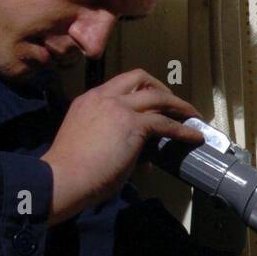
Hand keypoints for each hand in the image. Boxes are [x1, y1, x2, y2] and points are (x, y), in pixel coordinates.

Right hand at [40, 69, 204, 224]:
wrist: (62, 178)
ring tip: (192, 115)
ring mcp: (118, 108)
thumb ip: (110, 139)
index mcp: (89, 100)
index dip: (139, 91)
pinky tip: (194, 136)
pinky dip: (183, 129)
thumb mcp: (89, 142)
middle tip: (174, 104)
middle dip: (160, 88)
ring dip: (178, 105)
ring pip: (157, 96)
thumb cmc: (70, 170)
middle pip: (139, 78)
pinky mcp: (133, 124)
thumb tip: (141, 155)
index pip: (120, 84)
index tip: (152, 103)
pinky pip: (165, 123)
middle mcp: (104, 97)